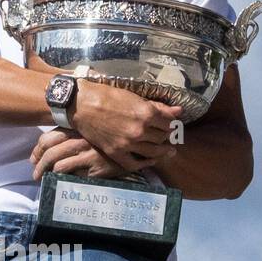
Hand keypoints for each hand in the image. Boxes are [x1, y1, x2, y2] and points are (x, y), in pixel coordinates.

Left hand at [31, 129, 146, 179]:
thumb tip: (60, 142)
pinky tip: (57, 181)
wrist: (140, 143)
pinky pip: (72, 173)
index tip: (33, 157)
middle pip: (50, 151)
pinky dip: (61, 178)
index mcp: (78, 127)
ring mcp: (87, 154)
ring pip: (58, 164)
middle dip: (38, 163)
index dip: (38, 148)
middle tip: (35, 171)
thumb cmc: (116, 134)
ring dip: (46, 172)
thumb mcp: (96, 128)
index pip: (49, 136)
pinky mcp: (95, 167)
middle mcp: (80, 139)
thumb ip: (79, 131)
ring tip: (41, 179)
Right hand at [68, 81, 182, 171]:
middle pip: (163, 138)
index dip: (172, 124)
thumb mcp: (134, 98)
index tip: (171, 124)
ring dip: (162, 151)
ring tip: (166, 150)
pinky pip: (135, 164)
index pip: (169, 123)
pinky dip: (145, 163)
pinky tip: (150, 160)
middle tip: (168, 136)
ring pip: (153, 152)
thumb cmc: (107, 96)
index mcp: (147, 113)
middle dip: (167, 136)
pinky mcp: (116, 152)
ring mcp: (128, 143)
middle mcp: (140, 130)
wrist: (82, 105)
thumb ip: (158, 107)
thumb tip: (179, 111)